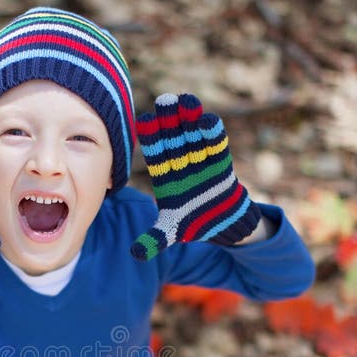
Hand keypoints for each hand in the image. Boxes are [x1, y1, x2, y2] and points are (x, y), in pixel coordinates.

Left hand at [130, 93, 260, 260]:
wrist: (221, 222)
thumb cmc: (191, 223)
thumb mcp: (170, 232)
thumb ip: (154, 239)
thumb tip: (136, 255)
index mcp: (164, 174)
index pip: (154, 151)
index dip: (150, 136)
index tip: (145, 122)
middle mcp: (180, 161)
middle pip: (172, 135)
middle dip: (168, 119)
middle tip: (165, 101)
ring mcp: (200, 158)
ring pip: (192, 132)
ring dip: (190, 117)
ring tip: (187, 101)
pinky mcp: (220, 159)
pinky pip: (215, 142)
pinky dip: (212, 132)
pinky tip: (208, 119)